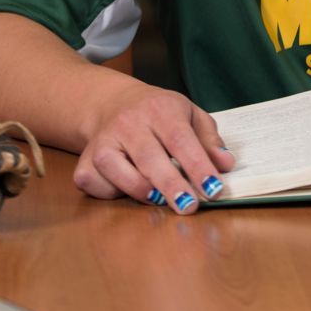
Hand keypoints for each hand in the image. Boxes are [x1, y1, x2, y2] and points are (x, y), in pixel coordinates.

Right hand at [71, 78, 234, 214]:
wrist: (113, 103)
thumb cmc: (159, 114)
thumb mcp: (190, 114)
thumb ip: (209, 139)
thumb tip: (226, 164)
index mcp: (160, 108)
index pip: (180, 139)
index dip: (198, 166)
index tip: (213, 189)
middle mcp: (129, 122)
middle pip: (150, 158)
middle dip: (171, 186)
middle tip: (189, 206)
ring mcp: (103, 141)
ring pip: (119, 173)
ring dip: (142, 192)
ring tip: (161, 199)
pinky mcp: (85, 160)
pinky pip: (96, 184)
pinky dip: (113, 193)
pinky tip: (128, 188)